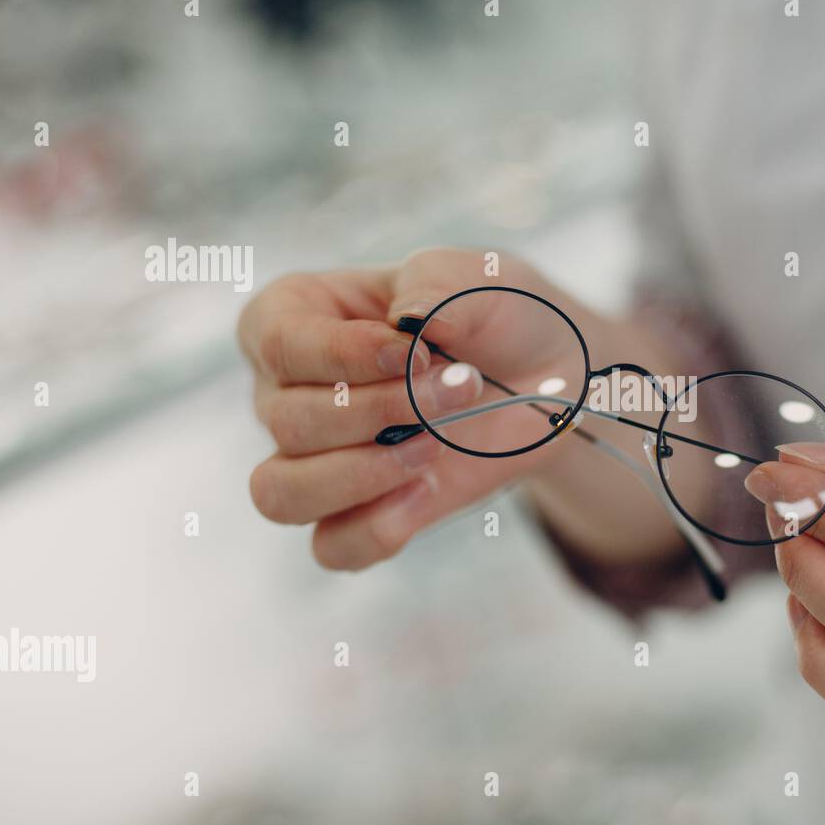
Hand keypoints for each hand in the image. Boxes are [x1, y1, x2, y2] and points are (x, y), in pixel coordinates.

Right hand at [237, 249, 599, 569]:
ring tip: (432, 448)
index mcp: (294, 316)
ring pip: (281, 494)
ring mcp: (314, 459)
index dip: (343, 356)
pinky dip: (377, 528)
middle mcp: (286, 391)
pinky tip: (427, 491)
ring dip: (363, 475)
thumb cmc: (495, 314)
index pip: (277, 343)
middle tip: (460, 388)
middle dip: (383, 410)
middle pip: (288, 421)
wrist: (548, 375)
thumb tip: (405, 321)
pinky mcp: (357, 513)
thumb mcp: (478, 277)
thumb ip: (436, 284)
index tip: (418, 353)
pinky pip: (331, 547)